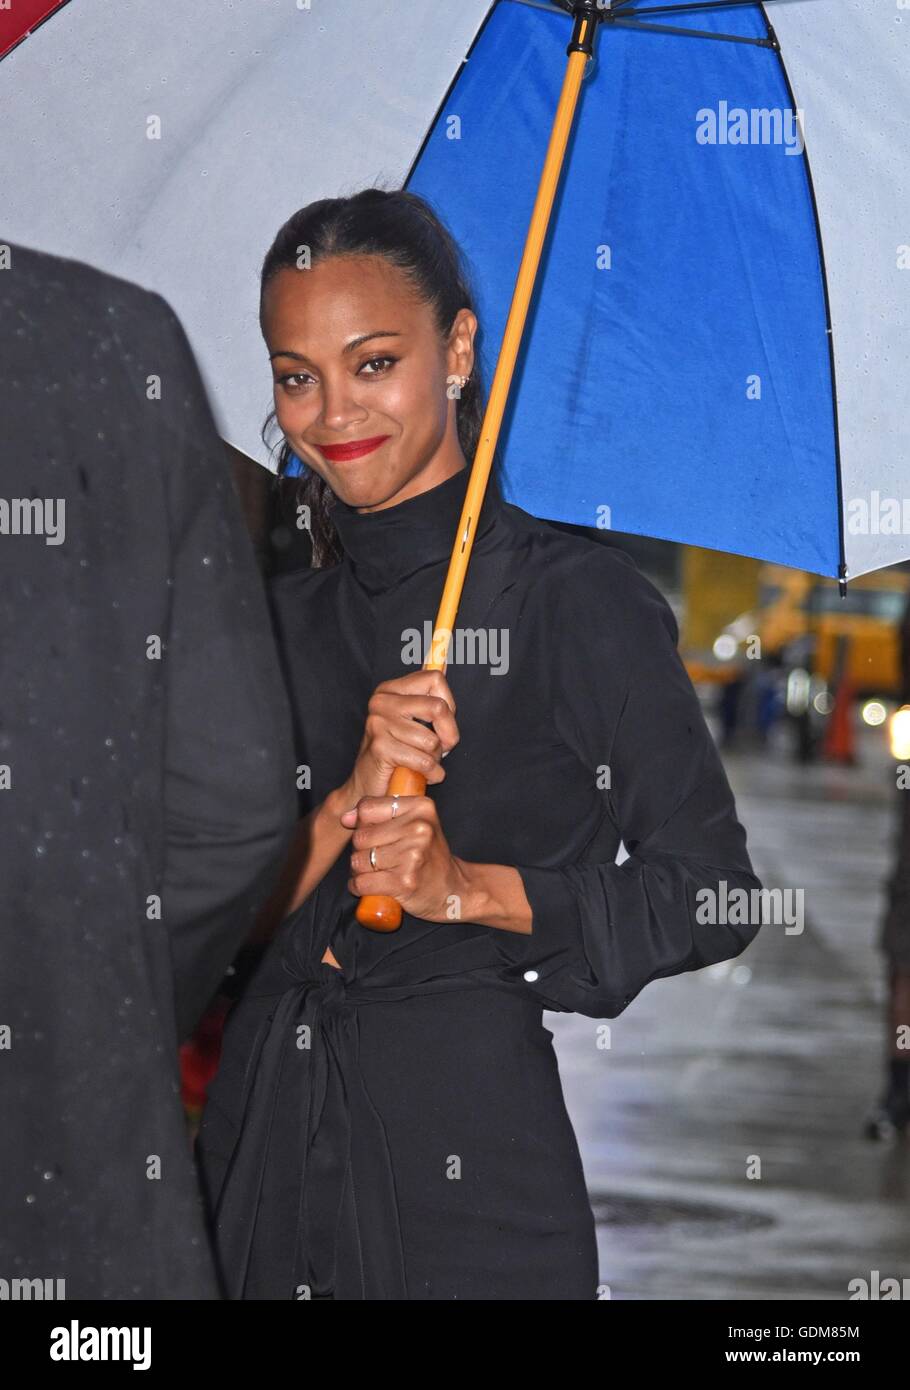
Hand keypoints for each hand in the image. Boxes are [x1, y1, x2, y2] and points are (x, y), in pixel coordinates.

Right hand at [340, 671, 459, 803]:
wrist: (368, 787)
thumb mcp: (415, 722)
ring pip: (432, 740)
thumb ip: (429, 697)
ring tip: (422, 763)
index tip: (442, 725)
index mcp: (390, 689)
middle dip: (448, 736)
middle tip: (439, 750)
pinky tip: (422, 776)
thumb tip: (443, 658)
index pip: (434, 679)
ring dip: (435, 759)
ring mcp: (378, 723)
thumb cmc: (398, 755)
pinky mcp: (380, 747)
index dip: (449, 706)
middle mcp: (381, 701)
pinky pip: (423, 761)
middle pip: (438, 707)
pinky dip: (431, 774)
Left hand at [340, 794, 469, 922]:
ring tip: (376, 872)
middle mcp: (419, 829)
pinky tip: (369, 886)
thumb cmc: (428, 855)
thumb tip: (345, 817)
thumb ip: (380, 815)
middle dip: (361, 850)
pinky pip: (362, 882)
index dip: (361, 823)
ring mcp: (413, 856)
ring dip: (359, 871)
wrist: (454, 889)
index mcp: (422, 807)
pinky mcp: (405, 882)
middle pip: (360, 836)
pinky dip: (359, 887)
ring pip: (359, 860)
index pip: (368, 807)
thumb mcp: (415, 824)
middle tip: (377, 858)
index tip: (372, 835)